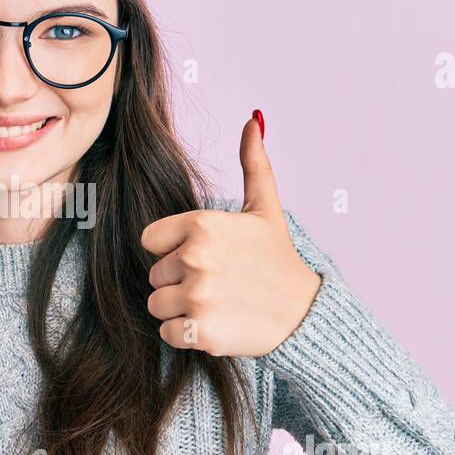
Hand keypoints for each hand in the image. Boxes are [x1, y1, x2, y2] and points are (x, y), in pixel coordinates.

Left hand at [141, 111, 322, 357]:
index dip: (172, 251)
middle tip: (216, 284)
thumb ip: (253, 164)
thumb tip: (253, 120)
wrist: (303, 313)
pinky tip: (212, 325)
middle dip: (178, 282)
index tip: (202, 258)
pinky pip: (166, 332)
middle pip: (154, 274)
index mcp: (203, 224)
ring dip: (179, 309)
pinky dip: (184, 334)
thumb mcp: (266, 208)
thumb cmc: (278, 260)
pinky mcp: (200, 331)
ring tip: (214, 304)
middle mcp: (196, 257)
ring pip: (156, 304)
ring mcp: (197, 295)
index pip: (151, 241)